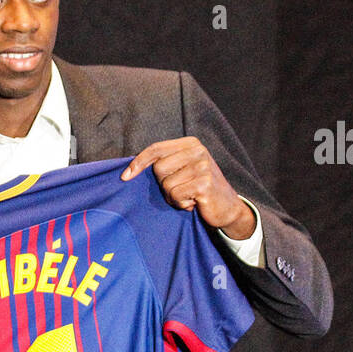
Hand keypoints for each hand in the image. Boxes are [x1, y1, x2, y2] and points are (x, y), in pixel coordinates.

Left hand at [120, 136, 255, 239]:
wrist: (227, 207)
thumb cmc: (199, 188)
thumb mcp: (183, 170)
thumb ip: (165, 163)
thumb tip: (130, 169)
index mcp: (191, 144)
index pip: (156, 149)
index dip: (138, 162)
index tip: (125, 177)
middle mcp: (198, 151)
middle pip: (158, 168)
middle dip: (164, 184)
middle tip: (181, 189)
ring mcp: (202, 166)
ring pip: (166, 185)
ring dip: (173, 197)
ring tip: (189, 196)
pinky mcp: (204, 184)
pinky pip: (176, 195)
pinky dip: (181, 204)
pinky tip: (194, 203)